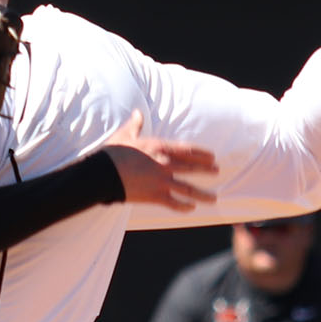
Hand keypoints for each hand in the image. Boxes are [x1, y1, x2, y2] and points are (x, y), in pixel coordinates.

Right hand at [102, 111, 217, 211]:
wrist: (103, 173)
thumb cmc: (113, 152)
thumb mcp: (125, 135)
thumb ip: (135, 125)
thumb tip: (137, 113)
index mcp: (160, 147)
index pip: (187, 150)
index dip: (201, 154)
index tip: (212, 156)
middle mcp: (165, 164)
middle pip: (191, 168)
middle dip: (206, 170)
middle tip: (217, 171)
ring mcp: (162, 181)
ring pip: (188, 189)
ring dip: (202, 194)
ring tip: (214, 198)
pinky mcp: (155, 196)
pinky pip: (174, 203)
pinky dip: (184, 207)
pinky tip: (191, 208)